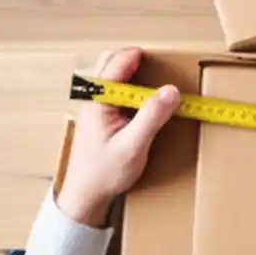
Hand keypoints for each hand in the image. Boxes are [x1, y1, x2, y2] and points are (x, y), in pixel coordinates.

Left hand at [55, 48, 181, 226]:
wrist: (84, 198)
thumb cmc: (104, 174)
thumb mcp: (133, 146)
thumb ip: (152, 116)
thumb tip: (171, 90)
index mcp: (98, 102)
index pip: (117, 64)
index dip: (140, 56)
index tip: (164, 57)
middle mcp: (93, 100)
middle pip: (111, 63)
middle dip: (134, 59)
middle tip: (159, 66)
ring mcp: (94, 108)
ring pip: (112, 76)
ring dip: (131, 73)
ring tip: (154, 82)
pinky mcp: (99, 118)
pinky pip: (114, 92)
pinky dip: (130, 88)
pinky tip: (143, 103)